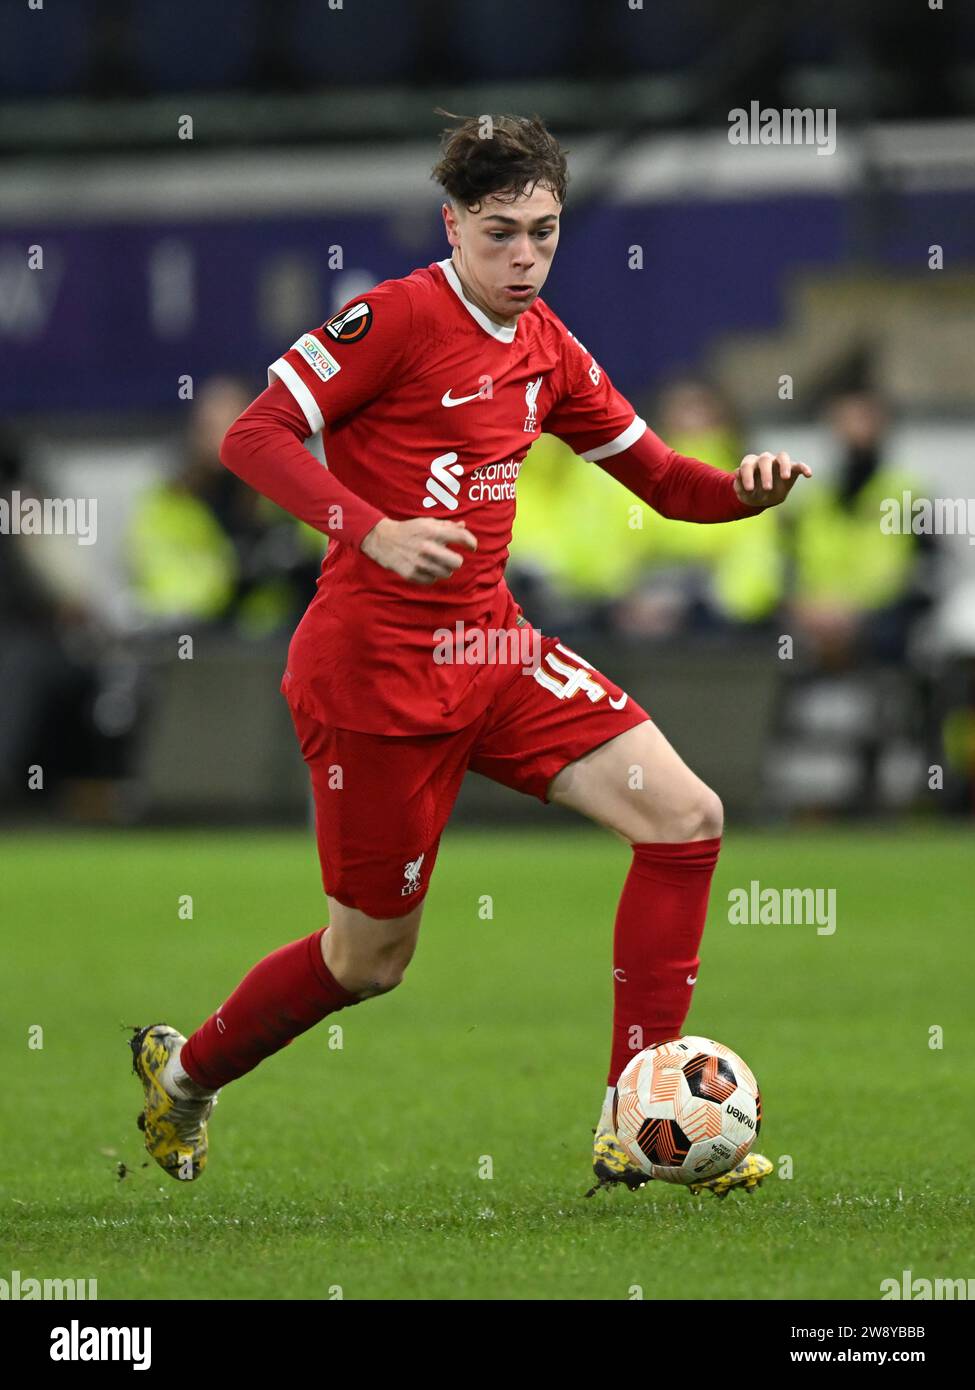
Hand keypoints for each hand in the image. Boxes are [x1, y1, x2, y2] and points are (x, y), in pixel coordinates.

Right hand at [360, 516, 477, 583]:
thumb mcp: (427, 523)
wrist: (382, 539)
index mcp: (432, 531)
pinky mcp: (412, 574)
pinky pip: (433, 580)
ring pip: (446, 573)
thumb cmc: (409, 530)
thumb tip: (463, 526)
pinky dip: (432, 575)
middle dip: (457, 560)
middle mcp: (427, 547)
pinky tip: (426, 568)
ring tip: (437, 562)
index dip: (471, 542)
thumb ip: (446, 526)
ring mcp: (419, 563)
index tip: (472, 546)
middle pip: (457, 562)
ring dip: (445, 569)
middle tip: (452, 558)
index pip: (461, 537)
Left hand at [733, 451, 811, 506]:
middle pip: (765, 459)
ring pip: (782, 456)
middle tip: (767, 488)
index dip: (747, 476)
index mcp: (750, 463)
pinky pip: (798, 465)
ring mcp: (778, 462)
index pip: (747, 465)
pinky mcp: (791, 469)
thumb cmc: (751, 493)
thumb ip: (739, 485)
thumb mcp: (744, 494)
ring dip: (784, 466)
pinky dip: (804, 467)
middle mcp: (764, 459)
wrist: (762, 498)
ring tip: (785, 478)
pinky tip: (809, 475)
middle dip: (765, 473)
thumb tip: (737, 473)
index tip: (749, 489)